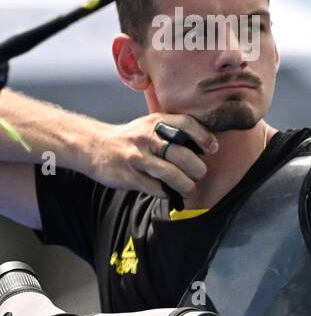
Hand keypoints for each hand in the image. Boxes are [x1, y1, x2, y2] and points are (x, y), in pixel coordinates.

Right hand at [88, 113, 216, 201]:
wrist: (93, 146)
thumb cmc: (130, 138)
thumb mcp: (150, 125)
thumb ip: (173, 131)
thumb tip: (205, 147)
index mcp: (156, 122)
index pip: (187, 124)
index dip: (204, 137)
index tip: (212, 149)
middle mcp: (147, 138)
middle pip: (183, 155)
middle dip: (197, 169)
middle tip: (199, 174)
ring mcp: (137, 157)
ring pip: (172, 175)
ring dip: (186, 185)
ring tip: (188, 189)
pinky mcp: (129, 176)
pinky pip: (157, 188)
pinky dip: (167, 192)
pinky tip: (169, 191)